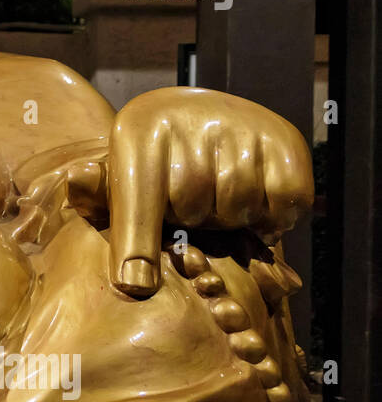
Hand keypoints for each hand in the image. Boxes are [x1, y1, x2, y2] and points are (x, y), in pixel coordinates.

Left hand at [107, 87, 312, 296]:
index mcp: (138, 135)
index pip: (138, 201)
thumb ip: (115, 218)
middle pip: (193, 213)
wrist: (190, 116)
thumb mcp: (120, 181)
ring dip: (232, 217)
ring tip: (218, 196)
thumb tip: (121, 261)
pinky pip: (286, 198)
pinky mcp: (282, 135)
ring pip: (238, 209)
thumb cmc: (151, 161)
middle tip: (188, 204)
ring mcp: (238, 123)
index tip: (136, 285)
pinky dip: (274, 212)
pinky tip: (255, 199)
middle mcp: (187, 119)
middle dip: (191, 223)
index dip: (137, 245)